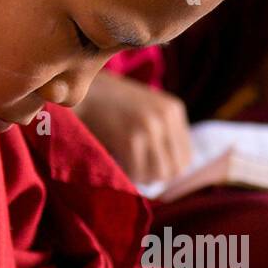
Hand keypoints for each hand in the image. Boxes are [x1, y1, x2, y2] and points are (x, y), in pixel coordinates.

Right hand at [76, 72, 191, 182]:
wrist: (82, 89)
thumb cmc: (111, 103)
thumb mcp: (146, 110)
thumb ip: (162, 134)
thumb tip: (170, 174)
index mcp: (174, 109)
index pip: (186, 156)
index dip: (170, 169)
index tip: (152, 169)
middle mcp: (166, 117)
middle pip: (176, 168)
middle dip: (157, 176)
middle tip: (139, 173)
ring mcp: (150, 127)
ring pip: (158, 173)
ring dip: (143, 178)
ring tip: (129, 168)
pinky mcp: (131, 138)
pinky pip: (137, 172)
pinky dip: (127, 175)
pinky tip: (118, 164)